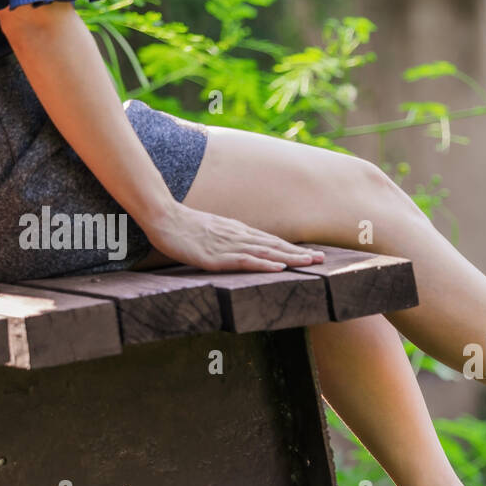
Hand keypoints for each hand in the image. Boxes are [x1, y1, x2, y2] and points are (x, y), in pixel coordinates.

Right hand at [142, 203, 322, 271]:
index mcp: (238, 231)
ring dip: (289, 258)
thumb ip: (228, 237)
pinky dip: (264, 264)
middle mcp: (239, 236)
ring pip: (266, 252)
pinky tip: (278, 267)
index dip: (292, 248)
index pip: (271, 241)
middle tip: (322, 260)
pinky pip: (245, 260)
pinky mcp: (217, 256)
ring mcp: (229, 245)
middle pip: (275, 245)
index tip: (311, 254)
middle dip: (299, 253)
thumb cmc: (184, 226)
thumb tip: (243, 245)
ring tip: (309, 263)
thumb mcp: (212, 231)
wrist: (163, 218)